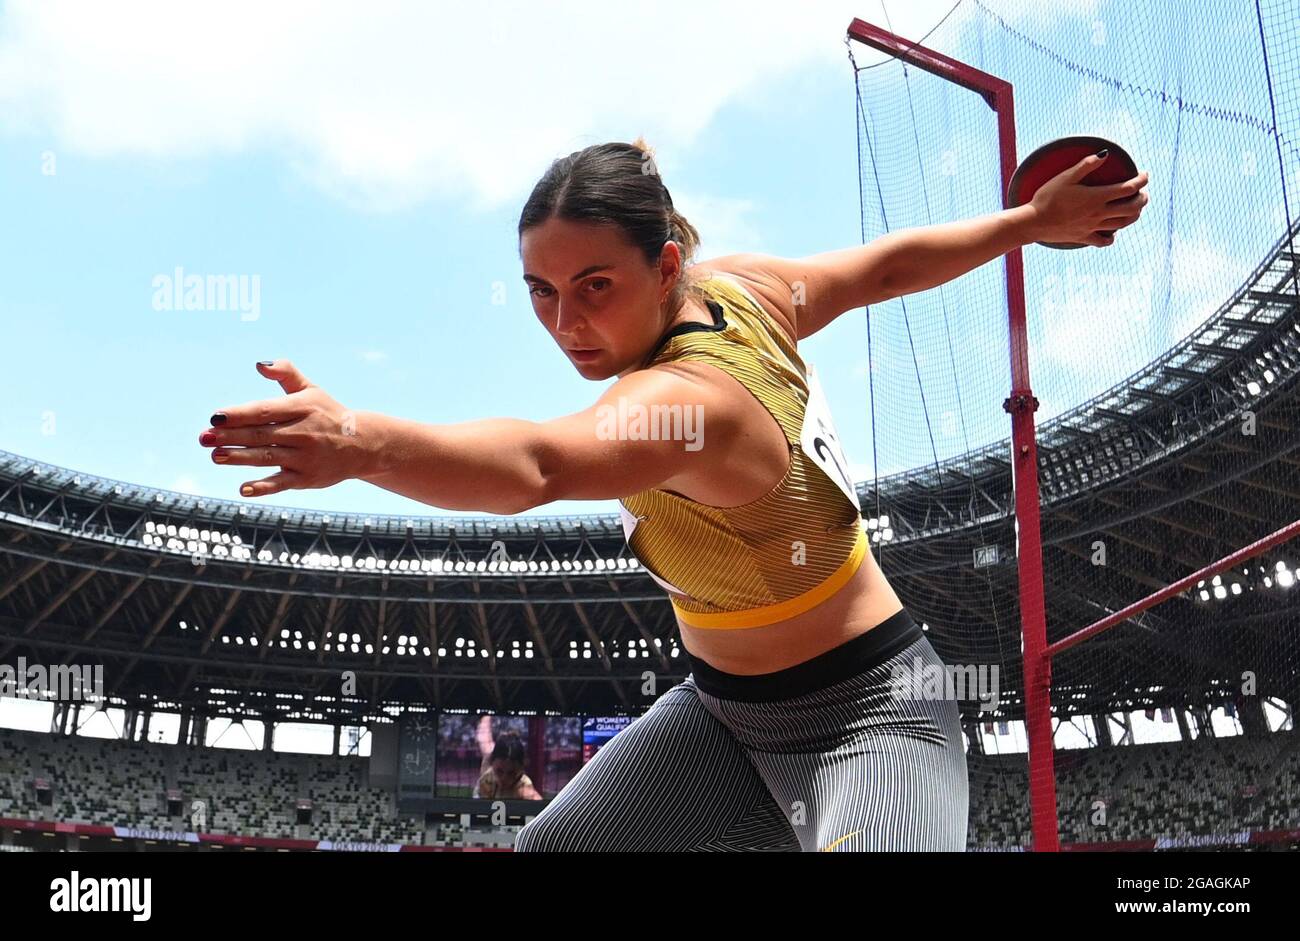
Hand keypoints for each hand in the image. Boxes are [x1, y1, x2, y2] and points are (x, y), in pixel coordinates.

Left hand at [199, 360, 376, 497]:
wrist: (363, 444)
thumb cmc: (328, 413)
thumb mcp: (311, 389)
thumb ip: (286, 373)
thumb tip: (260, 365)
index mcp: (302, 408)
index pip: (264, 411)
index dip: (239, 414)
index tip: (215, 416)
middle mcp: (304, 432)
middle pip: (260, 435)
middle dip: (230, 437)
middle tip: (203, 438)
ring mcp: (306, 457)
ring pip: (267, 457)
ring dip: (239, 458)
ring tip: (215, 456)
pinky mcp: (308, 478)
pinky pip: (282, 483)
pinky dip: (263, 486)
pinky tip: (243, 488)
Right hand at [1027, 152, 1149, 246]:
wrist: (1033, 222)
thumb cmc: (1047, 197)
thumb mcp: (1065, 177)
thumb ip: (1086, 165)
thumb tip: (1105, 154)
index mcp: (1097, 197)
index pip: (1129, 188)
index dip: (1141, 180)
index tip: (1144, 174)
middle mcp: (1099, 213)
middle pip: (1132, 207)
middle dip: (1142, 199)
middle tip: (1142, 193)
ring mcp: (1092, 227)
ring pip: (1123, 224)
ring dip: (1133, 215)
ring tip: (1134, 209)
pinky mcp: (1083, 237)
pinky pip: (1104, 240)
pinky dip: (1111, 237)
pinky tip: (1111, 232)